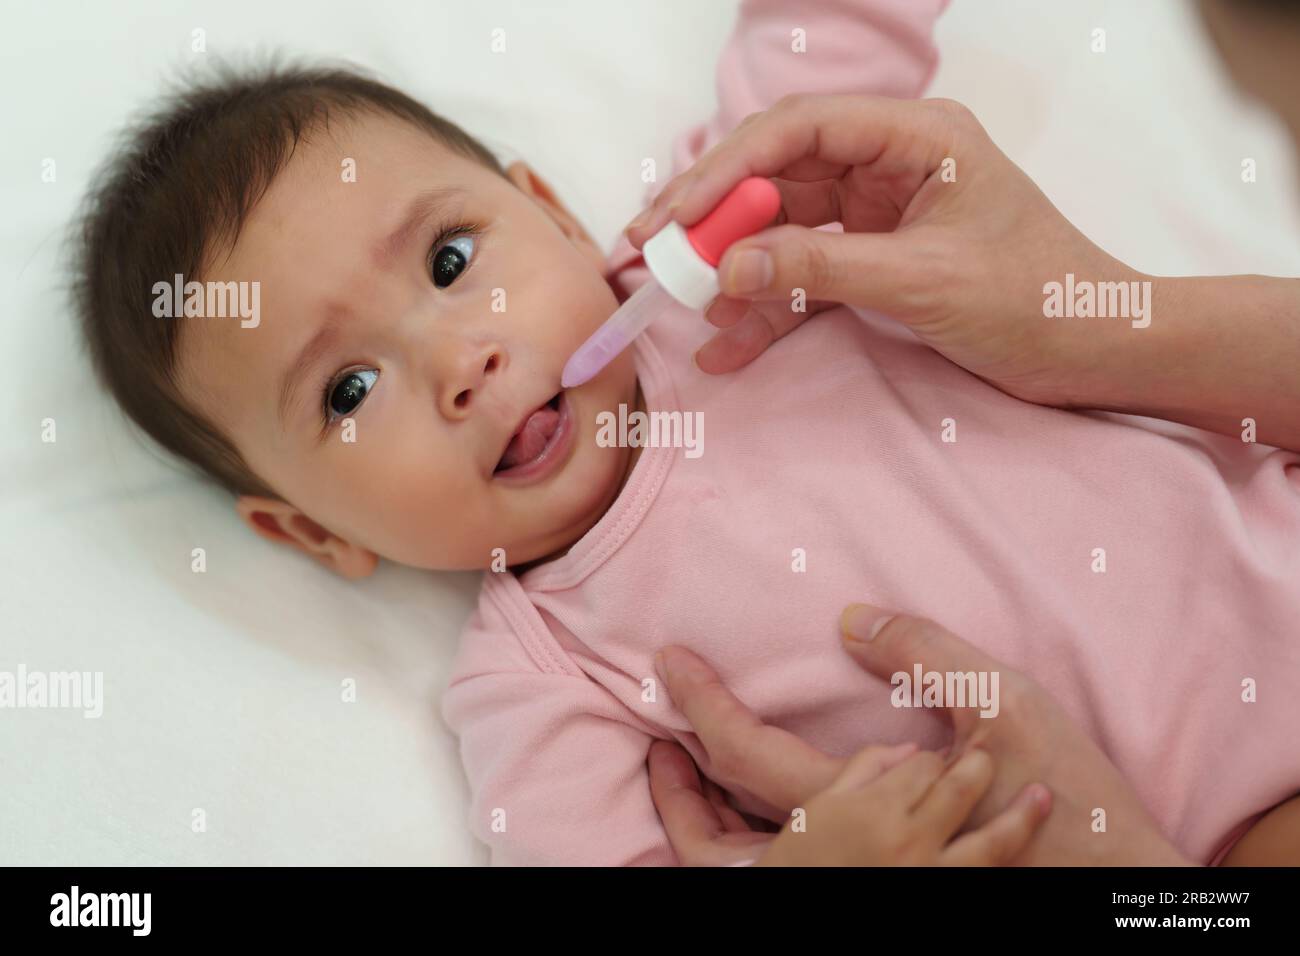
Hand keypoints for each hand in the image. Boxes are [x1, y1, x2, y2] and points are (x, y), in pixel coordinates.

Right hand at [626, 93, 1139, 406]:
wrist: (1097, 354)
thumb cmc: (1038, 301)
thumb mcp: (924, 281)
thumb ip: (824, 268)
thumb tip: (729, 264)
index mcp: (914, 137)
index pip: (797, 130)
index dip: (725, 170)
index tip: (675, 219)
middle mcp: (889, 164)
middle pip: (776, 177)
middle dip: (712, 221)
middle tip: (647, 256)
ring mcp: (878, 214)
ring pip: (782, 231)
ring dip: (734, 271)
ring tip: (687, 310)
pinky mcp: (875, 261)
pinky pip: (805, 276)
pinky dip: (769, 309)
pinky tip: (729, 344)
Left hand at [649, 604, 1192, 864]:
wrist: (1112, 876)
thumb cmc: (1066, 795)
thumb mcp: (1004, 704)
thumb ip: (924, 656)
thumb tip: (852, 620)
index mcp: (862, 807)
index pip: (748, 756)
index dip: (700, 705)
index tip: (669, 661)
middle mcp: (849, 852)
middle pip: (724, 837)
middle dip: (677, 783)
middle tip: (659, 722)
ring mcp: (866, 870)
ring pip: (754, 855)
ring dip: (709, 809)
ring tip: (690, 754)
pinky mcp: (888, 874)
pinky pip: (794, 858)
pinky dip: (756, 825)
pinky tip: (763, 792)